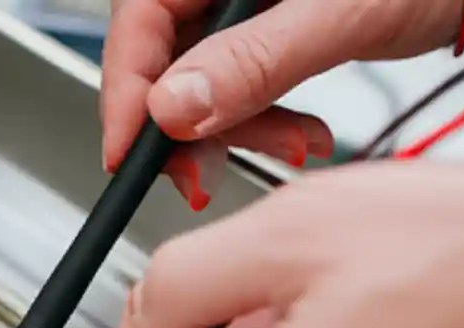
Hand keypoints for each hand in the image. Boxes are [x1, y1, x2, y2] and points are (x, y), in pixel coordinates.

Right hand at [101, 0, 463, 206]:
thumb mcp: (336, 13)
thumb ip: (253, 63)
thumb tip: (175, 109)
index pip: (138, 23)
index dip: (127, 94)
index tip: (128, 153)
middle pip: (163, 61)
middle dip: (191, 127)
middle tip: (208, 175)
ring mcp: (238, 7)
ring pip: (198, 84)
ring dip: (236, 131)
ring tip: (291, 145)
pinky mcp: (263, 34)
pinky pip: (236, 87)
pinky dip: (264, 121)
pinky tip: (299, 133)